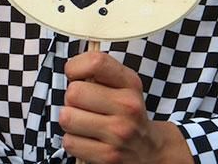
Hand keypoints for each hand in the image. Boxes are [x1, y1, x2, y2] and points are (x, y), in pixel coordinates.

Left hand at [62, 50, 187, 162]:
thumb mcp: (123, 84)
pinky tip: (88, 139)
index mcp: (130, 84)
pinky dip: (74, 141)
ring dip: (70, 121)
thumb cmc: (127, 112)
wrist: (150, 150)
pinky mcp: (108, 156)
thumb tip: (70, 69)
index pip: (95, 62)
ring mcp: (118, 133)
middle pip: (73, 93)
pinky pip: (69, 142)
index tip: (75, 75)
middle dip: (72, 99)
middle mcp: (127, 107)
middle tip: (84, 105)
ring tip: (85, 123)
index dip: (75, 67)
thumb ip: (100, 71)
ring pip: (67, 118)